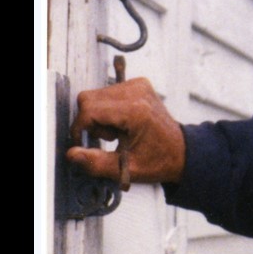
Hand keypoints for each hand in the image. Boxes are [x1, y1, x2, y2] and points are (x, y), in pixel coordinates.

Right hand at [67, 77, 185, 183]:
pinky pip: (106, 92)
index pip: (90, 110)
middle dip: (89, 122)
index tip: (82, 145)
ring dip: (97, 116)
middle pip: (88, 99)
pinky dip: (106, 109)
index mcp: (136, 111)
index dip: (79, 129)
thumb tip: (71, 154)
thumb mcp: (126, 169)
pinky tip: (122, 123)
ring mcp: (138, 85)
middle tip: (109, 138)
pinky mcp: (138, 84)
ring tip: (118, 133)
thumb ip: (96, 163)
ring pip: (94, 95)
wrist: (181, 151)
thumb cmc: (157, 161)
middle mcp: (137, 92)